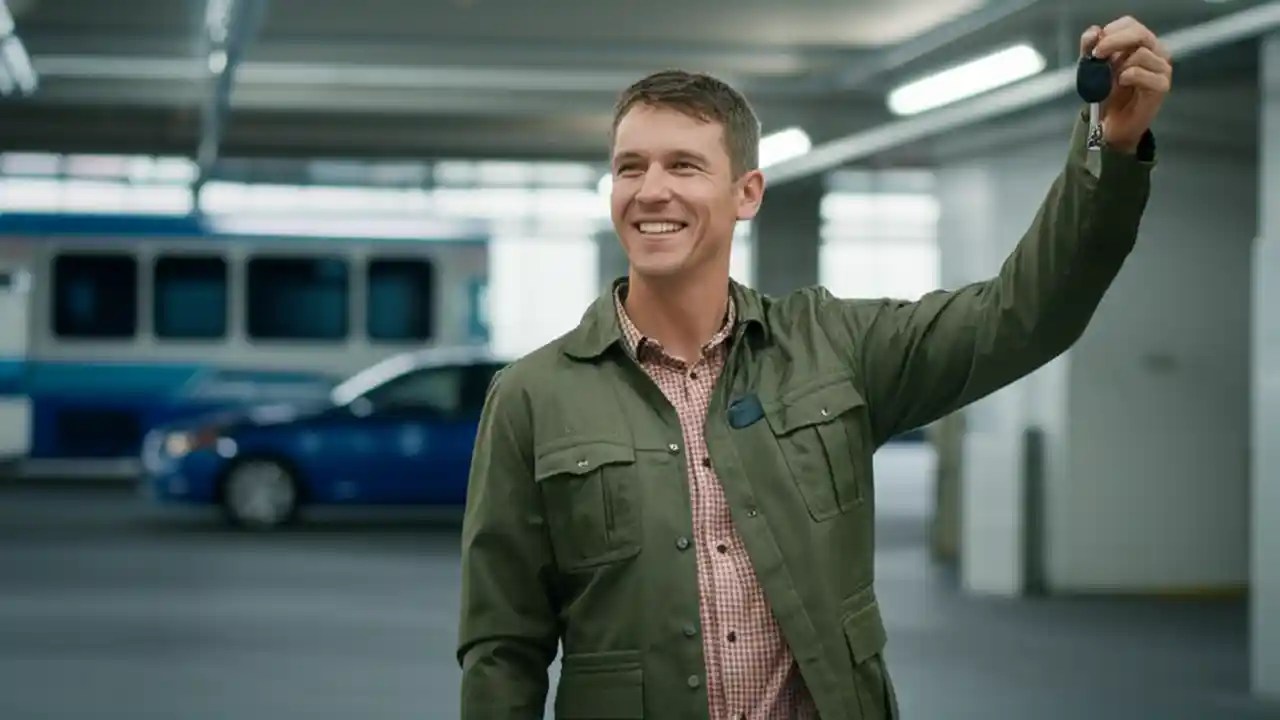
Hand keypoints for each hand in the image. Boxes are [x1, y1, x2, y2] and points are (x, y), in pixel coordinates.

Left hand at [1081, 16, 1172, 152]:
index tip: (1094, 46)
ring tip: (1113, 79)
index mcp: (1142, 43)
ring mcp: (1162, 68)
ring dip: (1119, 66)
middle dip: (1113, 42)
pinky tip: (1122, 84)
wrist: (1113, 124)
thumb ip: (1090, 49)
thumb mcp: (1094, 68)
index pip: (1130, 24)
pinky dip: (1127, 77)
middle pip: (1139, 33)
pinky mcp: (1162, 85)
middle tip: (1097, 55)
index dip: (1111, 31)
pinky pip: (1141, 73)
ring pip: (1141, 53)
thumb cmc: (1108, 94)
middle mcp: (1156, 51)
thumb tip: (1092, 33)